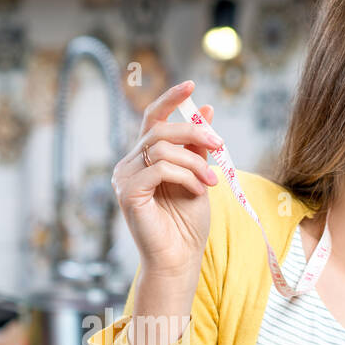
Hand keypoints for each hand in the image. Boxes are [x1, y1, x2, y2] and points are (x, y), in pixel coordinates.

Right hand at [111, 80, 222, 280]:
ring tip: (209, 182)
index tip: (192, 85)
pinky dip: (185, 175)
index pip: (153, 118)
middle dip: (195, 133)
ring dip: (195, 162)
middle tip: (220, 146)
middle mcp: (129, 165)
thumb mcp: (198, 176)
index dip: (171, 100)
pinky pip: (159, 168)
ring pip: (162, 148)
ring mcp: (124, 178)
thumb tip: (206, 109)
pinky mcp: (127, 193)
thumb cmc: (187, 223)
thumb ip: (198, 147)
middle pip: (160, 129)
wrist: (180, 258)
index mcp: (144, 158)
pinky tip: (198, 190)